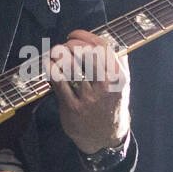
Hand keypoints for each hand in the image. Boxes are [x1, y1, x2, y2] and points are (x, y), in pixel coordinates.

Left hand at [48, 29, 130, 153]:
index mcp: (118, 76)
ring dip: (58, 54)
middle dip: (70, 44)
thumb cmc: (111, 104)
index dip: (83, 35)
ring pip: (70, 65)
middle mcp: (106, 86)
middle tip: (63, 46)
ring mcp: (89, 98)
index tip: (73, 34)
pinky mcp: (73, 107)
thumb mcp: (123, 84)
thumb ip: (119, 62)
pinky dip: (50, 68)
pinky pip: (58, 82)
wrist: (105, 136)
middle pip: (85, 53)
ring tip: (54, 53)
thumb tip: (111, 39)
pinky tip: (49, 65)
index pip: (101, 47)